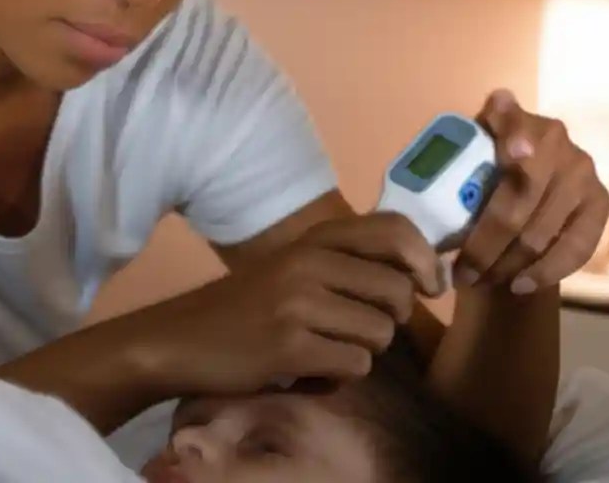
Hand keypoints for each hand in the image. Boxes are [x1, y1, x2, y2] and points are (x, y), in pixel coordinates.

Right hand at [135, 213, 442, 398]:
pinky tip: (307, 372)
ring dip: (361, 352)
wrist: (179, 339)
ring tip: (323, 351)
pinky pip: (354, 367)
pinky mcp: (290, 346)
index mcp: (311, 239)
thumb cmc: (243, 307)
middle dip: (390, 321)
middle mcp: (308, 262)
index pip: (394, 230)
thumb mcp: (292, 268)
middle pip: (398, 292)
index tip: (429, 286)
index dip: (425, 259)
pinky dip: (337, 378)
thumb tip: (421, 274)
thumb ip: (345, 262)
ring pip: (380, 334)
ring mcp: (298, 303)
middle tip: (357, 330)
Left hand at [454, 89, 608, 293]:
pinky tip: (518, 285)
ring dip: (505, 265)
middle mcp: (554, 138)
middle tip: (460, 274)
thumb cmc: (478, 173)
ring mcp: (581, 171)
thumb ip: (451, 158)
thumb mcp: (461, 159)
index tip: (514, 151)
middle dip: (484, 245)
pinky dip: (544, 271)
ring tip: (478, 282)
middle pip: (518, 199)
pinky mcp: (600, 203)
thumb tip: (431, 168)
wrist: (519, 187)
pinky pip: (576, 247)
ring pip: (539, 231)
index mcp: (513, 120)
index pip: (511, 124)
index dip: (515, 135)